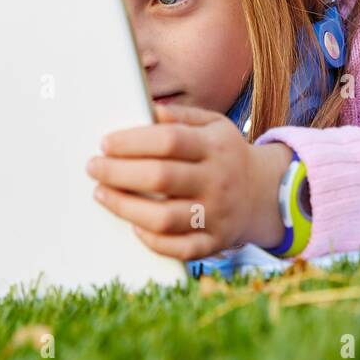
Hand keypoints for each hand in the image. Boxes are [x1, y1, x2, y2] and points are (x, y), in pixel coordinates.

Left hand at [87, 104, 292, 260]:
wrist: (265, 193)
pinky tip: (133, 225)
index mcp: (215, 147)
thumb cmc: (225, 153)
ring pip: (165, 218)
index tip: (106, 143)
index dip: (133, 141)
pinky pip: (180, 249)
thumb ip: (181, 116)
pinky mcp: (214, 242)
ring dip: (125, 207)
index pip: (170, 141)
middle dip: (119, 172)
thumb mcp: (213, 125)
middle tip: (94, 167)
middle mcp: (218, 181)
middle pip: (162, 178)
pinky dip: (152, 241)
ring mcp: (217, 215)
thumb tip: (148, 110)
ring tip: (101, 194)